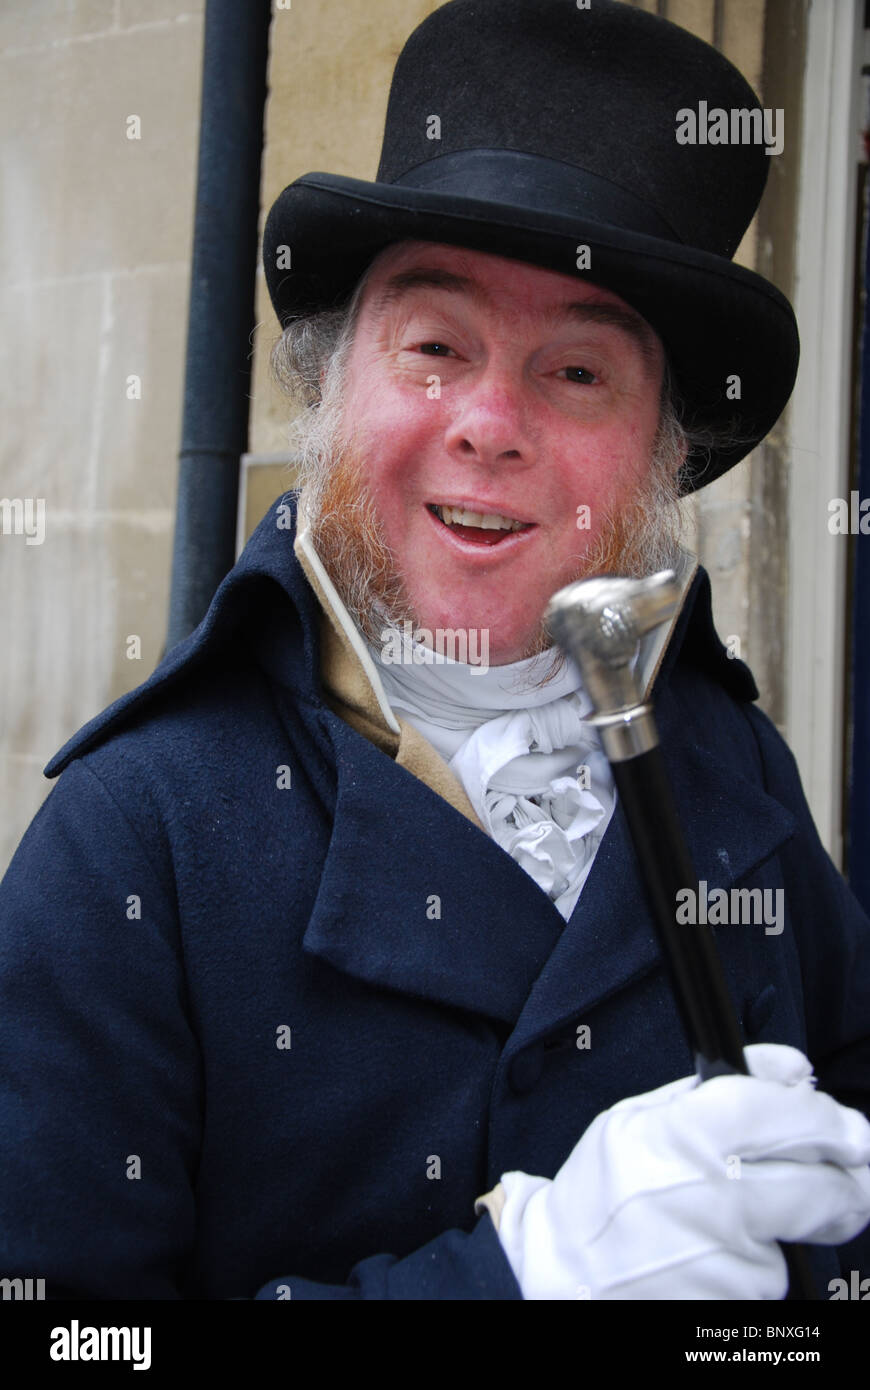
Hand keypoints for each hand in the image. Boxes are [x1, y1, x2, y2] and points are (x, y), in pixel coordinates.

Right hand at [496, 1043, 869, 1299]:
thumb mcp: (641, 1115)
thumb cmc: (603, 1189)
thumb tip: (793, 1068)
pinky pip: (771, 1277)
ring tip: (728, 1220)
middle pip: (822, 1187)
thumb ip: (720, 1088)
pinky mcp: (730, 1304)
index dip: (830, 1121)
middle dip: (843, 1181)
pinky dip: (758, 1265)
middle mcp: (709, 1197)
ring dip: (786, 1227)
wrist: (564, 1273)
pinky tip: (714, 1255)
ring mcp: (723, 1260)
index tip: (848, 1128)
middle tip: (838, 1176)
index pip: (787, 1116)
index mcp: (683, 1135)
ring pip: (798, 1236)